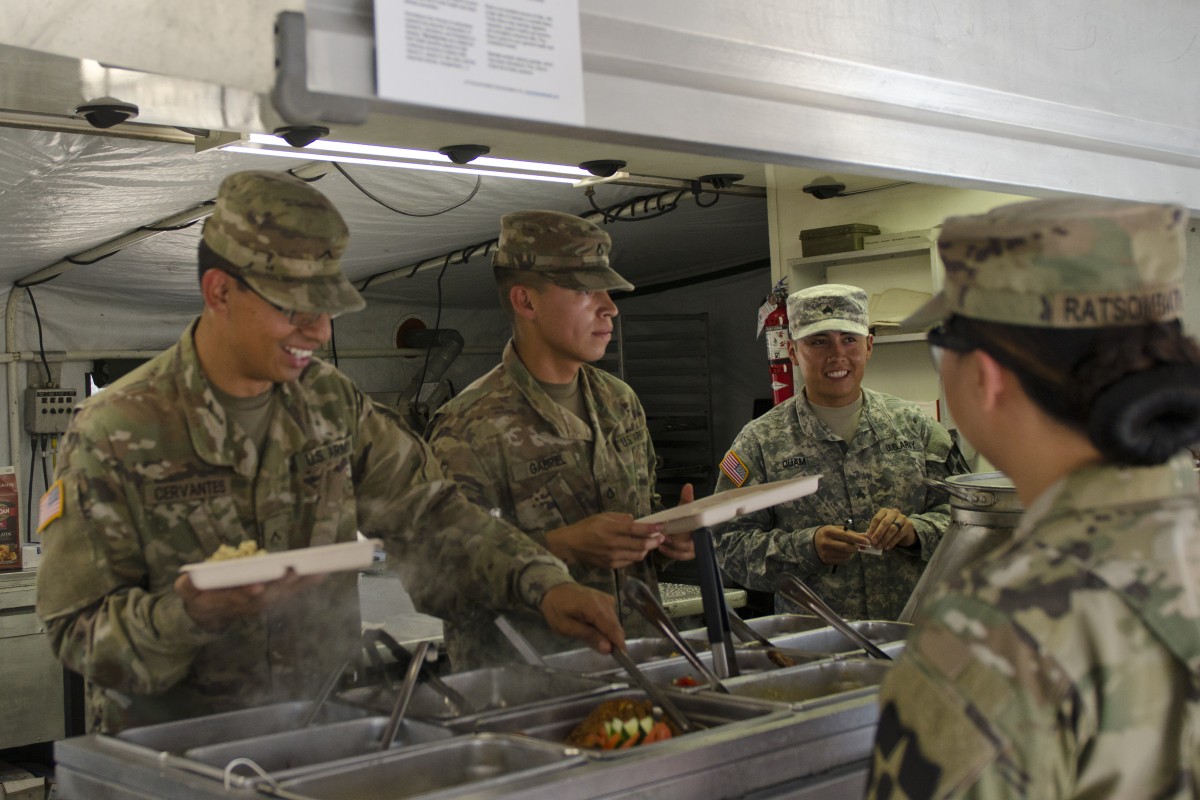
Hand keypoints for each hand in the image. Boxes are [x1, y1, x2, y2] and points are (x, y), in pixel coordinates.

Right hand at [174, 569, 325, 632]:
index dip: (246, 593)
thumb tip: (191, 578)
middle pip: (267, 597)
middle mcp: (247, 605)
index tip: (257, 587)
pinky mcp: (272, 600)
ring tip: (318, 571)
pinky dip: (305, 584)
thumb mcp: (185, 591)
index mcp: (226, 602)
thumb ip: (187, 585)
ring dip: (300, 585)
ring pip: (282, 595)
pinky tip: (321, 574)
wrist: (208, 614)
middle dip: (280, 586)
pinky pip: (290, 593)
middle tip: (294, 572)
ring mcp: (261, 604)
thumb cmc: (197, 597)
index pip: (238, 599)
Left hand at [540, 583, 625, 653]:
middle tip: (599, 649)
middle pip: (616, 626)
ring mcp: (607, 599)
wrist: (555, 589)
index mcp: (594, 606)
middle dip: (612, 640)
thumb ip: (589, 636)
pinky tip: (594, 627)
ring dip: (608, 634)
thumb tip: (608, 648)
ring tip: (592, 636)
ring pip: (615, 623)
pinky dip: (606, 626)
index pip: (612, 628)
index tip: (621, 657)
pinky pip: (612, 618)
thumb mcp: (566, 627)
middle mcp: (605, 601)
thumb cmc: (556, 609)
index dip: (618, 644)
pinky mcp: (608, 600)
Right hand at [545, 513, 664, 568]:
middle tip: (661, 537)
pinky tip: (635, 550)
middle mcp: (612, 544)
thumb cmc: (586, 527)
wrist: (571, 545)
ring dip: (646, 549)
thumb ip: (620, 518)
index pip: (635, 529)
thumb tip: (635, 521)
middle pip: (640, 545)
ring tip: (650, 544)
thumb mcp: (603, 516)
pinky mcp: (611, 566)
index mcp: (610, 529)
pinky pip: (629, 561)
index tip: (661, 526)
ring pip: (637, 556)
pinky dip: (635, 556)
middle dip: (654, 541)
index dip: (650, 529)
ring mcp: (612, 557)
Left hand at [657, 483, 695, 560]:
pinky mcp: (685, 555)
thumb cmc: (682, 519)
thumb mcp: (683, 510)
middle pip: (691, 547)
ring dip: (672, 550)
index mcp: (701, 530)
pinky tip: (661, 548)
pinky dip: (670, 553)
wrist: (677, 529)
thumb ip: (686, 500)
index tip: (684, 532)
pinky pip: (679, 556)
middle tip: (666, 538)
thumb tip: (688, 486)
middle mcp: (699, 541)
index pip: (701, 535)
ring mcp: (692, 550)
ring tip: (661, 543)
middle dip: (678, 544)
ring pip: (684, 553)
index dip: (694, 534)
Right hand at [813, 524, 870, 565]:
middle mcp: (826, 542)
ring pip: (845, 555)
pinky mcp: (826, 560)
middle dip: (855, 547)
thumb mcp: (836, 529)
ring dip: (851, 553)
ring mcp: (825, 552)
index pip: (846, 536)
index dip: (858, 539)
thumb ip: (851, 533)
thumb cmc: (828, 534)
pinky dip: (846, 557)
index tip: (867, 541)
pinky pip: (842, 561)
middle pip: (846, 547)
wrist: (812, 543)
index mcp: (829, 531)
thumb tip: (865, 536)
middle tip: (858, 546)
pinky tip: (842, 553)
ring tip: (848, 549)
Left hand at [866, 508, 915, 549]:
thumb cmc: (890, 528)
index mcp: (885, 511)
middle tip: (874, 542)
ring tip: (879, 546)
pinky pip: (899, 534)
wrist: (905, 531)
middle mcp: (894, 512)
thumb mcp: (882, 528)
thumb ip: (875, 531)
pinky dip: (892, 542)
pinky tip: (887, 547)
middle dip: (878, 534)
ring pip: (892, 529)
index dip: (872, 528)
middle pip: (885, 523)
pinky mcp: (909, 525)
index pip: (877, 519)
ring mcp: (902, 518)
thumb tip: (868, 537)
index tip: (868, 537)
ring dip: (885, 539)